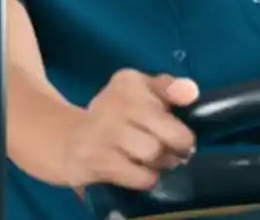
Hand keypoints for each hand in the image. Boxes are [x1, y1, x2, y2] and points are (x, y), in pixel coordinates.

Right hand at [61, 70, 199, 190]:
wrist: (68, 141)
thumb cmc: (117, 118)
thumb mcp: (141, 95)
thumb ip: (169, 88)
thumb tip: (191, 91)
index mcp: (127, 82)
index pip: (168, 90)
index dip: (176, 105)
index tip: (174, 110)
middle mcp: (113, 101)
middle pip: (173, 132)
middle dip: (178, 144)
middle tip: (169, 147)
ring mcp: (102, 131)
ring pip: (155, 153)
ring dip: (160, 162)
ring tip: (150, 159)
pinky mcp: (96, 159)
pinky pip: (142, 176)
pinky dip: (145, 178)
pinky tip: (134, 170)